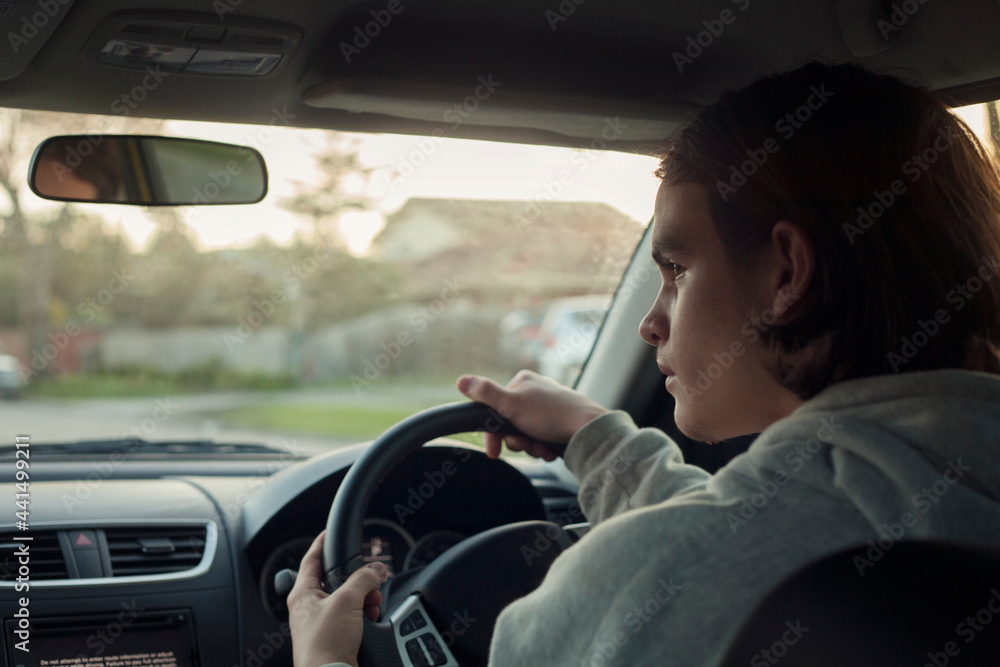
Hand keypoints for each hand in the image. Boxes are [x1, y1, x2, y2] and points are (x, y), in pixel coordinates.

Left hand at [287, 530, 388, 666]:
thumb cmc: (325, 644)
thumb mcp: (347, 601)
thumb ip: (364, 579)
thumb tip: (376, 570)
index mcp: (302, 594)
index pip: (311, 559)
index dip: (321, 544)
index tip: (328, 533)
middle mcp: (309, 607)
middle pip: (334, 580)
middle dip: (356, 579)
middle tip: (370, 578)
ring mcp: (320, 623)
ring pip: (345, 599)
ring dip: (362, 598)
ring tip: (371, 601)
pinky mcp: (333, 637)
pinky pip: (350, 617)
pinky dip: (362, 614)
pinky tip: (370, 617)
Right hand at [456, 370, 609, 460]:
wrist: (590, 431)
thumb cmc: (552, 416)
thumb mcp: (512, 404)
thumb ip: (486, 393)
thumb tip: (461, 381)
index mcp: (522, 381)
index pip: (495, 409)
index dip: (494, 433)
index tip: (494, 452)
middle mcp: (536, 391)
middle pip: (511, 424)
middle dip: (518, 441)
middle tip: (529, 445)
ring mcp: (549, 407)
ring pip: (527, 434)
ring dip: (532, 446)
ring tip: (544, 448)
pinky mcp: (560, 422)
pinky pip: (542, 438)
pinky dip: (545, 447)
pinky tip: (552, 449)